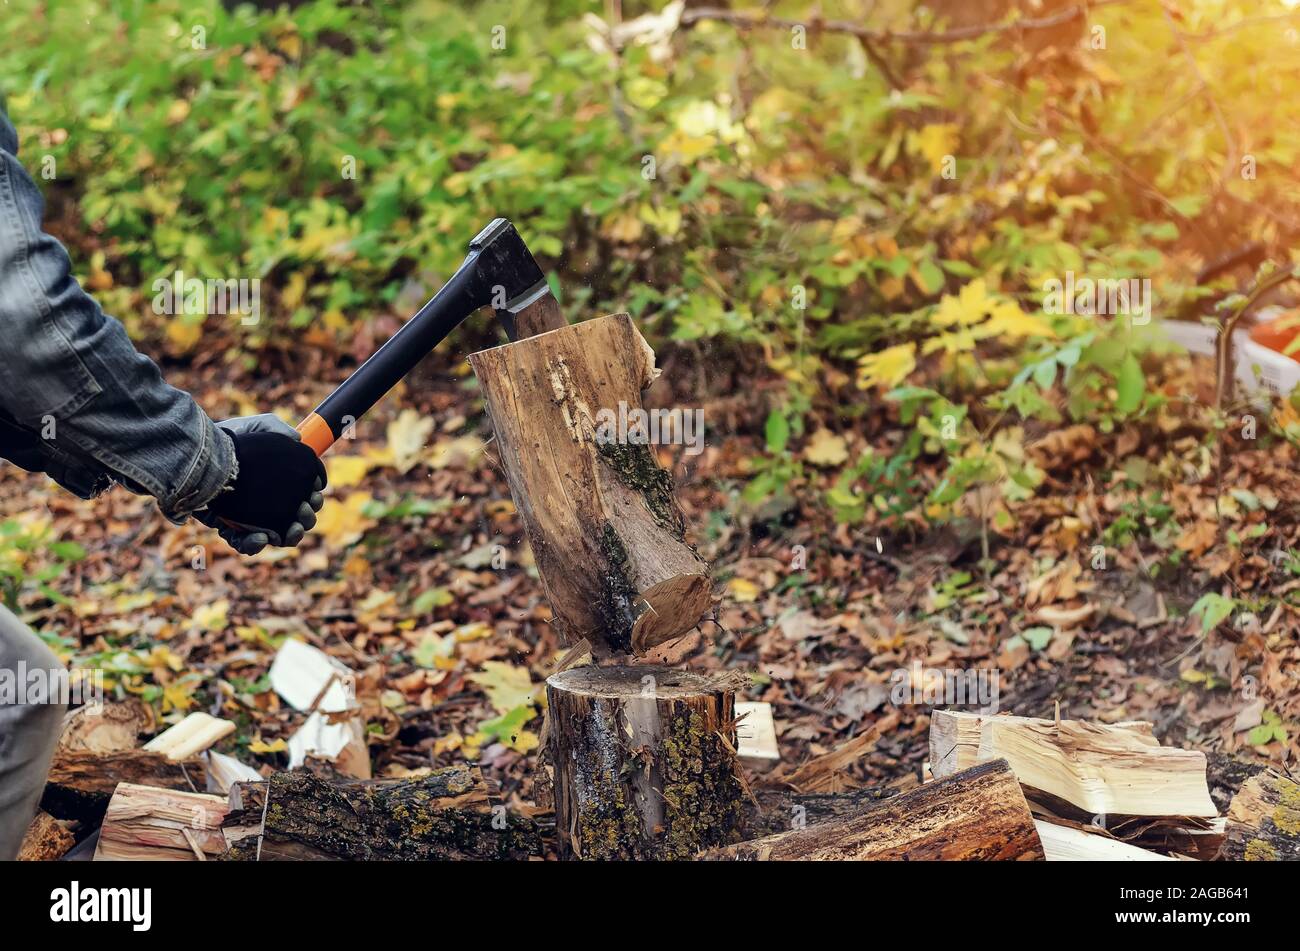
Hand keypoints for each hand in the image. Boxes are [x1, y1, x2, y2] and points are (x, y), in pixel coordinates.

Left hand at [199, 414, 326, 554]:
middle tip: (304, 511)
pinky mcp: (228, 526)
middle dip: (306, 519)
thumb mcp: (255, 426)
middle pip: (296, 519)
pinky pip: (244, 543)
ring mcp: (248, 517)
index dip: (313, 500)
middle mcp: (266, 502)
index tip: (314, 495)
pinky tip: (261, 537)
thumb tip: (298, 439)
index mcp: (279, 484)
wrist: (197, 451)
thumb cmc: (227, 437)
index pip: (304, 497)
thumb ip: (277, 428)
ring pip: (276, 537)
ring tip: (292, 530)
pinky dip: (255, 544)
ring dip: (290, 536)